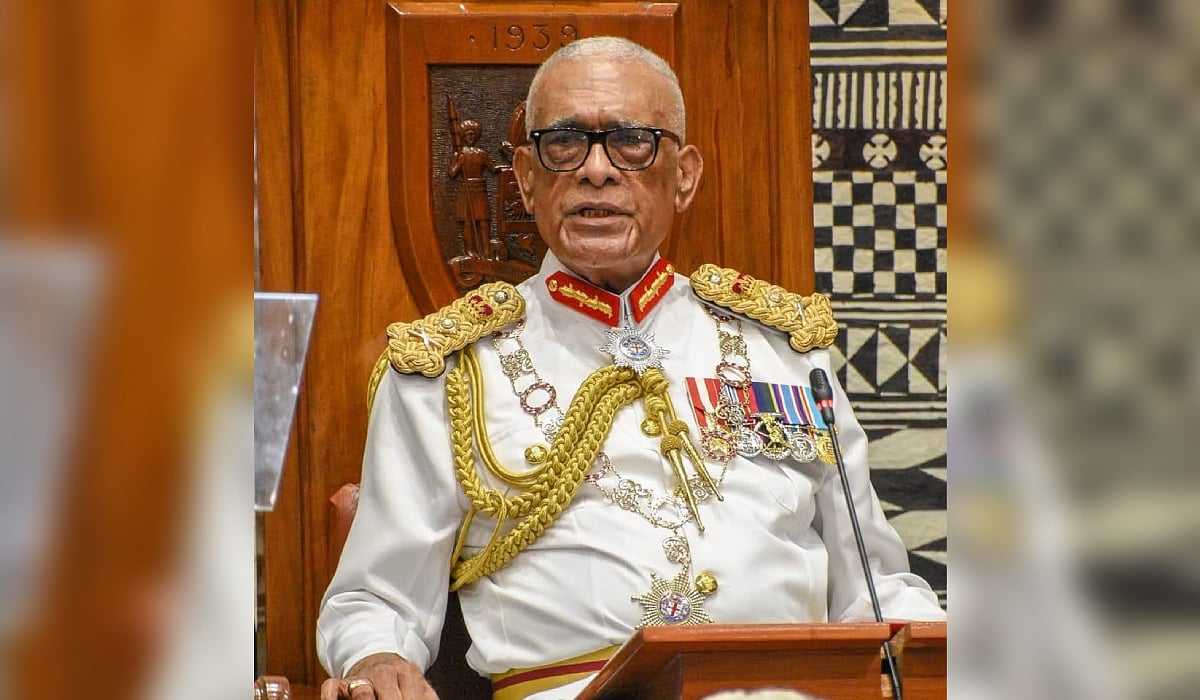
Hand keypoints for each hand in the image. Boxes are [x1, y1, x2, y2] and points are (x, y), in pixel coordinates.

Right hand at [319, 652, 438, 698]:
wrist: (378, 655)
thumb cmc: (402, 680)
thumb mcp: (419, 686)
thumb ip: (426, 698)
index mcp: (407, 674)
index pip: (412, 698)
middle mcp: (383, 674)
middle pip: (388, 697)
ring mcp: (360, 678)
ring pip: (361, 692)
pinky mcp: (339, 683)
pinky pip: (330, 687)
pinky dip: (330, 698)